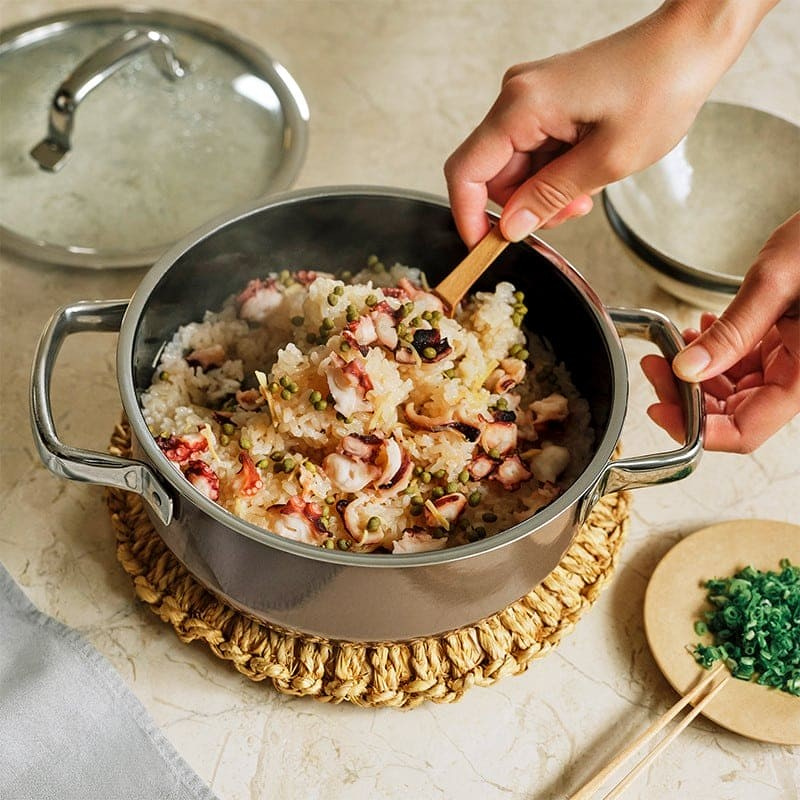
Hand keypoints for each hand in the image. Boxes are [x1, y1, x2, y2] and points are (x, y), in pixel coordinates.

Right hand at [444, 1, 778, 246]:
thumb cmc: (660, 88)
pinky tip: (585, 172)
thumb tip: (510, 228)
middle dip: (521, 206)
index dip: (469, 217)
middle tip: (566, 215)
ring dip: (541, 192)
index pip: (466, 172)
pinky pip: (531, 151)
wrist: (690, 44)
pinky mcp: (544, 102)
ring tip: (586, 193)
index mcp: (522, 107)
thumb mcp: (607, 160)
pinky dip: (552, 173)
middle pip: (490, 174)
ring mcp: (529, 98)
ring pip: (513, 167)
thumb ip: (550, 197)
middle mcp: (516, 97)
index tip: (486, 247)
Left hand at [642, 213, 799, 452]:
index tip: (661, 410)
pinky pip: (739, 365)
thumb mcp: (774, 283)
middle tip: (654, 368)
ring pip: (731, 391)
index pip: (747, 430)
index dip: (700, 430)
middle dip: (686, 396)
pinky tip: (696, 334)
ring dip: (693, 375)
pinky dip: (711, 355)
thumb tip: (686, 370)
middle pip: (732, 413)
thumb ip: (731, 332)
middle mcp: (798, 377)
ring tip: (669, 348)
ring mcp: (789, 363)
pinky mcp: (780, 346)